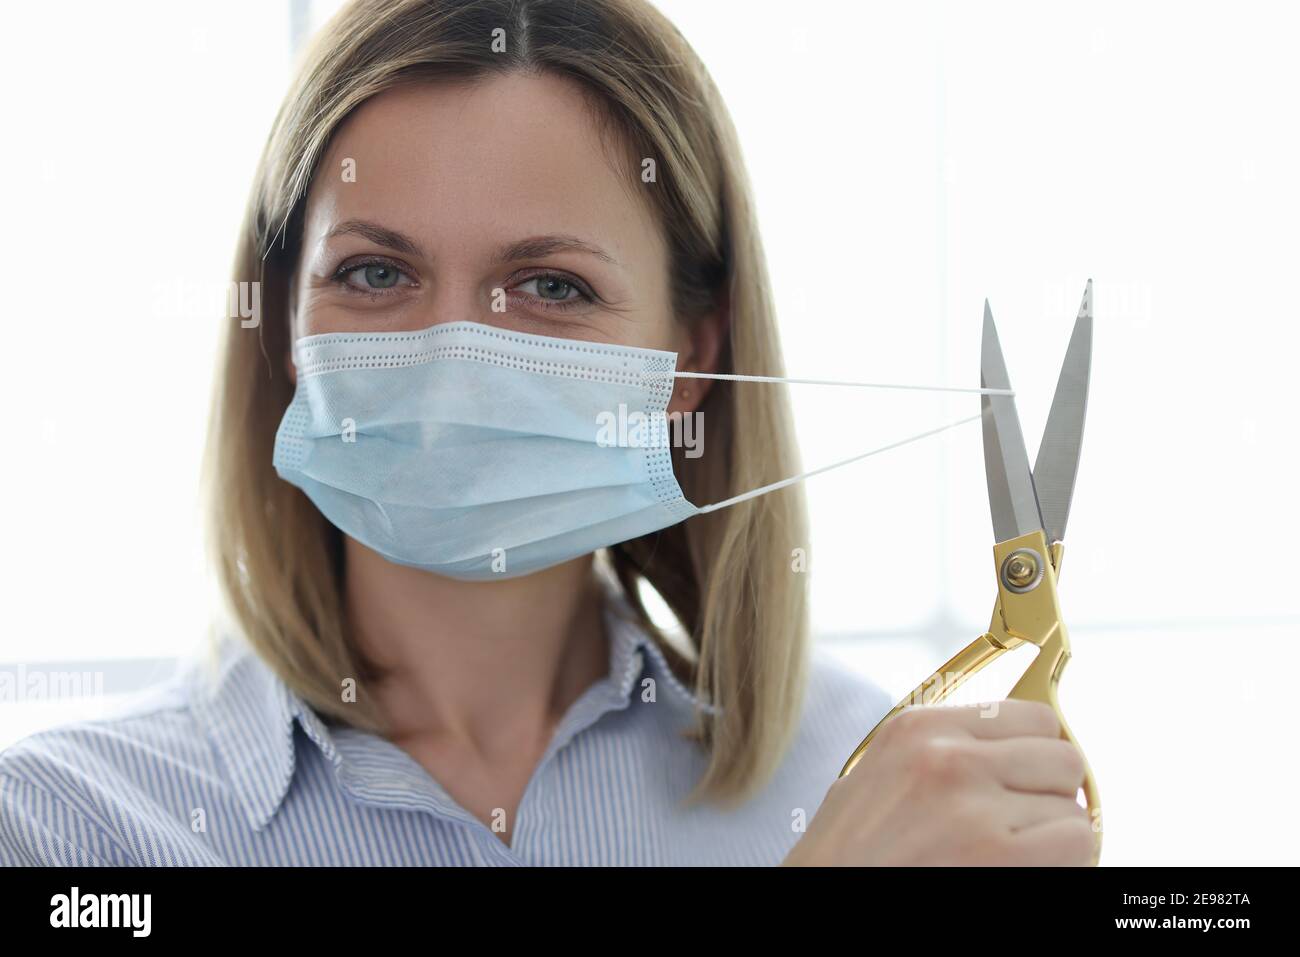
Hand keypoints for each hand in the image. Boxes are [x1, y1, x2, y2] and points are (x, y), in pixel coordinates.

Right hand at [782, 699, 1094, 865]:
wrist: (825, 891)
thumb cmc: (848, 853)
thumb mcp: (879, 774)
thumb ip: (938, 750)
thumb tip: (1010, 749)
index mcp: (920, 728)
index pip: (1034, 718)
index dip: (1038, 755)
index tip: (1028, 780)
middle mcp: (949, 756)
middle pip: (1062, 757)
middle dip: (1051, 794)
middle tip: (1023, 823)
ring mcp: (974, 805)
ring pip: (1073, 807)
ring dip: (1053, 835)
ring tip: (1013, 853)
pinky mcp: (998, 853)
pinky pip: (1077, 843)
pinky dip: (1064, 862)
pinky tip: (1024, 869)